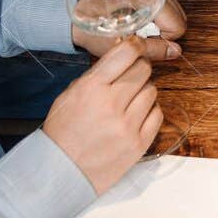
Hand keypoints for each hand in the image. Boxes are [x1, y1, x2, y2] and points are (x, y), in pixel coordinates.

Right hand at [43, 40, 161, 194]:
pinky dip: (149, 112)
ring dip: (143, 92)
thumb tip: (122, 56)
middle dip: (138, 69)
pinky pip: (157, 114)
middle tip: (129, 78)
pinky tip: (135, 116)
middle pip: (143, 70)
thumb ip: (97, 75)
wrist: (60, 171)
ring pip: (152, 91)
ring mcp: (128, 126)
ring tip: (128, 102)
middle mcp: (112, 104)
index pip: (126, 53)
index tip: (136, 46)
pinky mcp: (139, 144)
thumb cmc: (63, 131)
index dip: (135, 46)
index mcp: (92, 88)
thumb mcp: (70, 94)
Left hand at [72, 0, 186, 61]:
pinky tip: (137, 18)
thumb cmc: (93, 27)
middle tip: (144, 37)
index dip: (165, 40)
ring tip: (139, 28)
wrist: (73, 13)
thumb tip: (174, 51)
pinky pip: (160, 0)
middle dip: (164, 29)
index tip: (148, 43)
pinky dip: (154, 12)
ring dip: (160, 21)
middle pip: (177, 14)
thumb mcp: (124, 45)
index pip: (178, 25)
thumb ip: (154, 49)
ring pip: (171, 7)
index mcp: (149, 0)